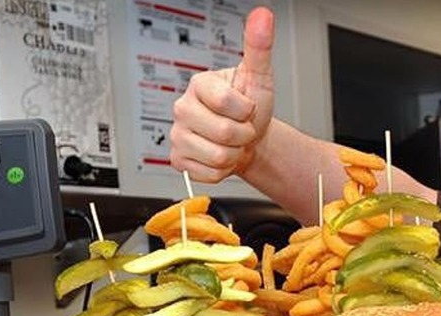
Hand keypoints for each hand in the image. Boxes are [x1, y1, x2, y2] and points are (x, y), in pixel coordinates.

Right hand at [169, 6, 275, 181]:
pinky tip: (222, 155)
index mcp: (199, 84)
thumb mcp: (258, 77)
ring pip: (217, 156)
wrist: (248, 139)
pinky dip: (223, 170)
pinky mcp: (178, 160)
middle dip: (243, 134)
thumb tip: (262, 16)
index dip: (246, 110)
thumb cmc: (251, 107)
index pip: (226, 102)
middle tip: (242, 128)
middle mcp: (182, 108)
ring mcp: (178, 135)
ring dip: (234, 154)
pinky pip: (209, 173)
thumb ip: (259, 47)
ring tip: (233, 142)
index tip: (247, 108)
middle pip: (223, 132)